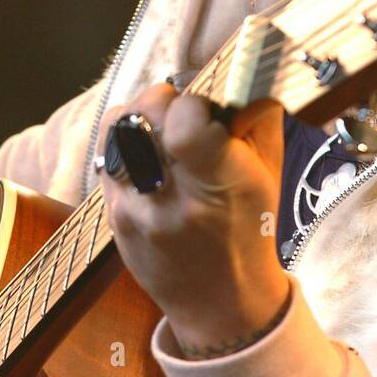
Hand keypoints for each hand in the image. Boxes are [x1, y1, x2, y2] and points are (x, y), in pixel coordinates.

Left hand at [98, 83, 290, 357]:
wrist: (220, 302)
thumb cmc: (250, 232)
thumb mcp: (268, 173)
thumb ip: (256, 116)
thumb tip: (242, 74)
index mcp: (218, 187)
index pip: (186, 120)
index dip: (194, 101)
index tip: (207, 109)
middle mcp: (170, 200)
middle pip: (144, 114)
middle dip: (164, 98)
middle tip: (183, 110)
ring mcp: (133, 209)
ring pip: (117, 128)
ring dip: (139, 115)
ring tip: (161, 127)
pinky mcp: (111, 216)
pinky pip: (107, 155)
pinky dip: (126, 141)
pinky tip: (147, 150)